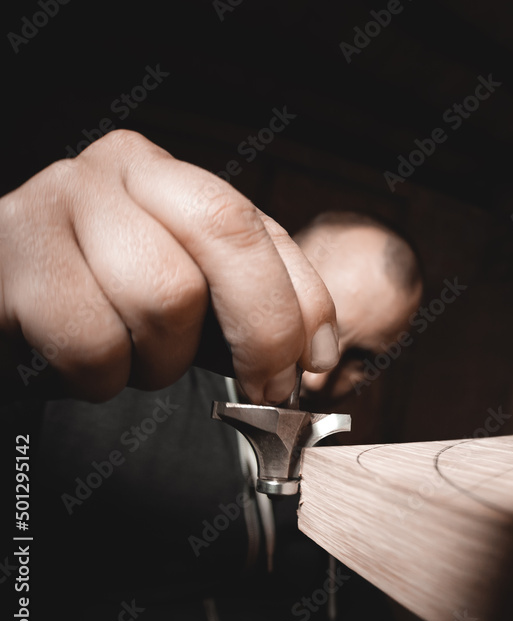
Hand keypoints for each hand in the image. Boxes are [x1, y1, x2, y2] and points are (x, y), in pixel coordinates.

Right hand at [0, 130, 339, 403]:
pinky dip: (102, 379)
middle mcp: (111, 172)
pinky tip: (86, 367)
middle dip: (262, 327)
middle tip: (262, 385)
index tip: (311, 363)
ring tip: (136, 361)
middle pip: (223, 232)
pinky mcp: (6, 258)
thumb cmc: (94, 303)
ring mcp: (54, 205)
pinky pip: (93, 342)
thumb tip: (312, 357)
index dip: (300, 301)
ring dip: (163, 359)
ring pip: (164, 295)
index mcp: (164, 175)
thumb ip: (244, 299)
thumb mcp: (179, 285)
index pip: (255, 223)